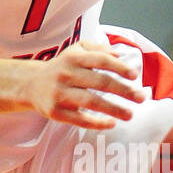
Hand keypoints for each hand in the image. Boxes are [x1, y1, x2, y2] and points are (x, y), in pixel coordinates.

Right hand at [26, 40, 146, 129]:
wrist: (30, 84)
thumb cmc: (62, 66)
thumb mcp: (76, 51)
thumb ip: (98, 49)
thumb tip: (120, 55)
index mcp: (74, 57)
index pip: (100, 60)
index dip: (119, 67)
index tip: (135, 75)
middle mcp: (66, 74)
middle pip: (100, 82)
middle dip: (123, 91)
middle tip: (141, 98)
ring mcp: (60, 93)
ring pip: (91, 102)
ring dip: (113, 109)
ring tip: (130, 114)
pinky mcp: (55, 111)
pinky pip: (79, 119)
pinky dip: (97, 122)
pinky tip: (111, 123)